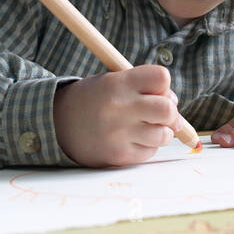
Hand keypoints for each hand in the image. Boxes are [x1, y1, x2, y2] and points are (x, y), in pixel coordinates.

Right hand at [53, 64, 183, 166]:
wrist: (57, 125)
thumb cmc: (94, 100)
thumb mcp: (112, 81)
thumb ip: (143, 88)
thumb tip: (177, 107)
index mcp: (118, 83)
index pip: (161, 77)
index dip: (163, 85)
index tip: (156, 91)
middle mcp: (119, 108)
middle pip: (168, 110)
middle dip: (171, 113)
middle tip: (161, 115)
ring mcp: (118, 134)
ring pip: (164, 135)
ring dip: (161, 132)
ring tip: (145, 127)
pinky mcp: (118, 156)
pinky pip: (150, 152)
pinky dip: (148, 146)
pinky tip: (131, 139)